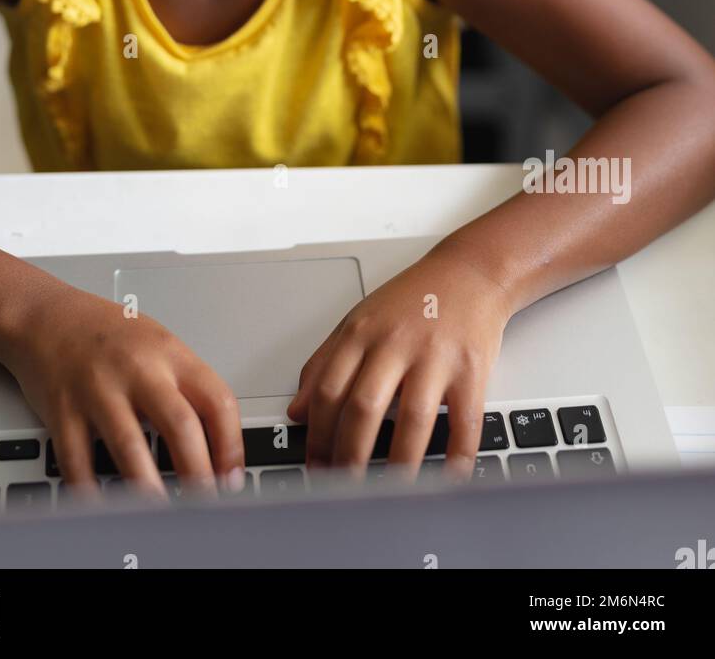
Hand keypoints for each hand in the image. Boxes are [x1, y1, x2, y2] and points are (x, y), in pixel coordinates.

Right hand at [1, 283, 245, 499]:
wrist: (45, 314)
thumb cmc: (106, 332)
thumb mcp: (157, 343)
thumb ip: (183, 385)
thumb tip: (214, 444)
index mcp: (170, 353)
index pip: (217, 400)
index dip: (231, 446)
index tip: (231, 478)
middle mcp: (137, 369)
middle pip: (180, 425)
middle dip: (198, 473)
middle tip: (205, 503)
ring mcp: (98, 389)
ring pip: (130, 446)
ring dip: (149, 488)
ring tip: (161, 514)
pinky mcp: (62, 409)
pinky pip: (78, 460)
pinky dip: (90, 490)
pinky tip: (103, 506)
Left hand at [287, 241, 512, 480]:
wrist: (470, 272)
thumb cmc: (412, 300)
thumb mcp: (358, 321)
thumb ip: (324, 363)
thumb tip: (295, 412)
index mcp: (361, 334)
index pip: (328, 392)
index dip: (317, 436)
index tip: (314, 468)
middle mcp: (395, 343)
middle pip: (363, 408)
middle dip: (349, 457)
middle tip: (344, 492)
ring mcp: (435, 356)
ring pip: (412, 420)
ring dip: (399, 465)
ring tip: (389, 495)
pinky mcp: (472, 368)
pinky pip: (465, 421)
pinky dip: (458, 455)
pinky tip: (448, 478)